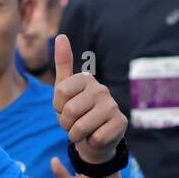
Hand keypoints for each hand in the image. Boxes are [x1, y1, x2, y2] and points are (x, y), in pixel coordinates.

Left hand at [52, 34, 125, 164]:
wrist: (94, 138)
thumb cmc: (76, 113)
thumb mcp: (64, 90)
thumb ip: (63, 64)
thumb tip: (60, 35)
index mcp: (86, 79)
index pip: (60, 94)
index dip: (58, 108)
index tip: (65, 109)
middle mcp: (101, 89)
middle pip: (70, 111)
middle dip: (65, 124)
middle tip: (73, 123)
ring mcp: (113, 106)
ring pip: (81, 127)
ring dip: (76, 135)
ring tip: (83, 131)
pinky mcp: (120, 123)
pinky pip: (95, 138)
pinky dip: (91, 142)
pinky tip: (96, 136)